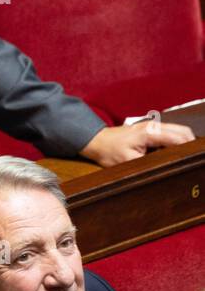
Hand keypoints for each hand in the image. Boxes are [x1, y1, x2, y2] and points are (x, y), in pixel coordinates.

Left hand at [79, 119, 194, 166]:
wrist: (95, 140)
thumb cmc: (109, 151)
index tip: (195, 159)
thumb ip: (149, 163)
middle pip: (183, 131)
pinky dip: (176, 140)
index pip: (178, 137)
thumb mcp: (128, 162)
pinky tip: (172, 153)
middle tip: (192, 160)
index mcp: (148, 132)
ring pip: (178, 130)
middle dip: (191, 144)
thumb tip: (167, 166)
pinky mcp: (150, 127)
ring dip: (184, 142)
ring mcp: (151, 124)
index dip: (189, 148)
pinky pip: (170, 132)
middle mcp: (152, 125)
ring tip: (183, 157)